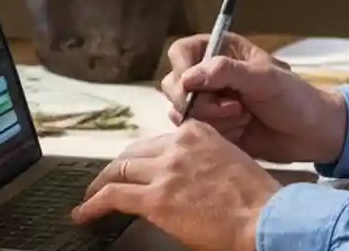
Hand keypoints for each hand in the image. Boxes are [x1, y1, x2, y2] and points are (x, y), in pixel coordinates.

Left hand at [73, 121, 280, 250]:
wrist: (263, 216)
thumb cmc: (255, 197)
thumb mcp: (230, 161)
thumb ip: (202, 161)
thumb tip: (184, 178)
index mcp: (198, 132)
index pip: (158, 140)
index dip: (143, 156)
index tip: (136, 167)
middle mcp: (178, 145)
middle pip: (133, 152)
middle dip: (116, 167)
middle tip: (107, 181)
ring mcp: (165, 170)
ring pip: (118, 170)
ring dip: (99, 185)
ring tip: (90, 198)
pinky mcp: (155, 198)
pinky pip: (113, 196)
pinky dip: (93, 205)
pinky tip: (84, 213)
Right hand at [161, 33, 347, 163]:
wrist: (312, 134)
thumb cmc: (294, 97)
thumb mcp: (265, 78)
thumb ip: (227, 72)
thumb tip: (187, 78)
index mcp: (221, 51)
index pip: (181, 51)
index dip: (182, 68)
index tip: (193, 87)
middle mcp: (209, 75)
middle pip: (174, 85)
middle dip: (202, 102)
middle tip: (236, 106)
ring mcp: (208, 103)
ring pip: (182, 112)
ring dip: (214, 119)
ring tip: (244, 117)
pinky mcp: (212, 129)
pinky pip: (194, 133)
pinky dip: (217, 133)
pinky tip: (241, 131)